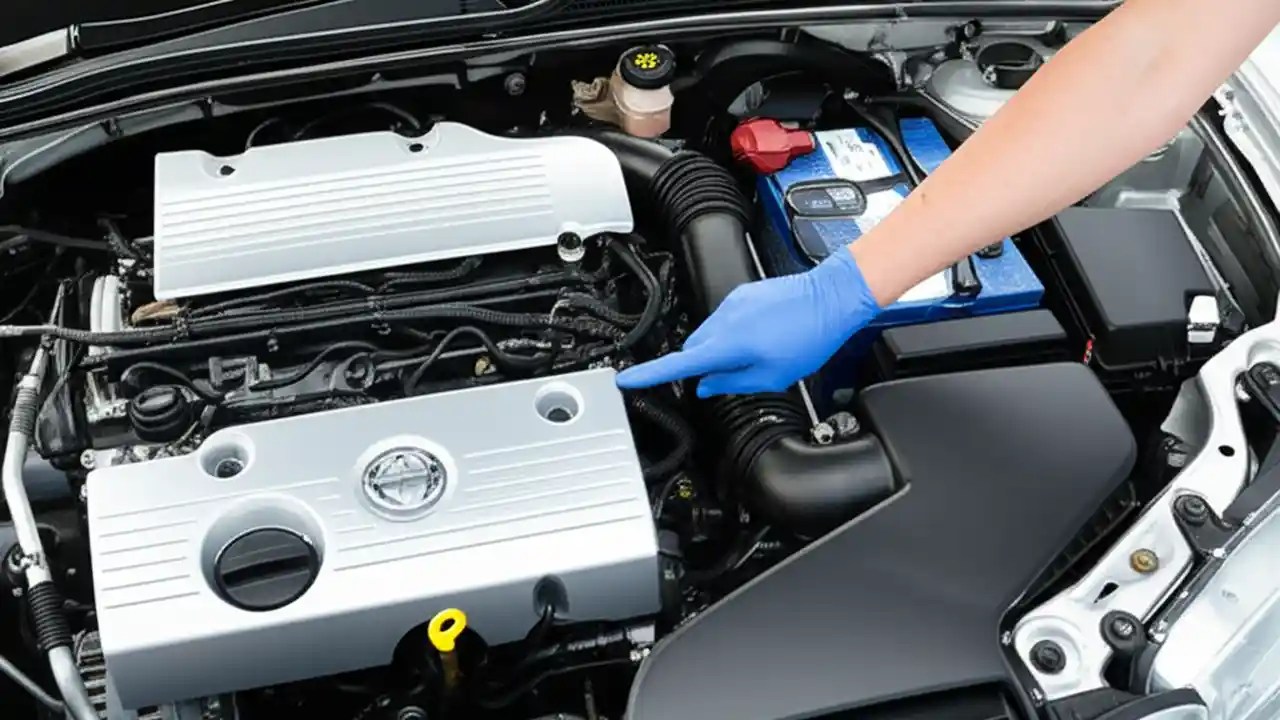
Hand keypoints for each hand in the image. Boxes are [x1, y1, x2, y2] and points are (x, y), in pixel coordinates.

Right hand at [616, 248, 880, 396]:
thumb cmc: (809, 336)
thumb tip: (706, 386)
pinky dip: (734, 331)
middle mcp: (724, 320)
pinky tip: (762, 334)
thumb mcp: (773, 375)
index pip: (679, 364)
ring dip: (722, 347)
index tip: (627, 380)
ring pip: (711, 334)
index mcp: (728, 345)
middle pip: (696, 348)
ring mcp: (732, 304)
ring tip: (758, 351)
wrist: (830, 297)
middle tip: (731, 374)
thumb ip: (732, 382)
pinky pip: (726, 318)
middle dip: (704, 364)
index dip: (650, 375)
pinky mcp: (742, 294)